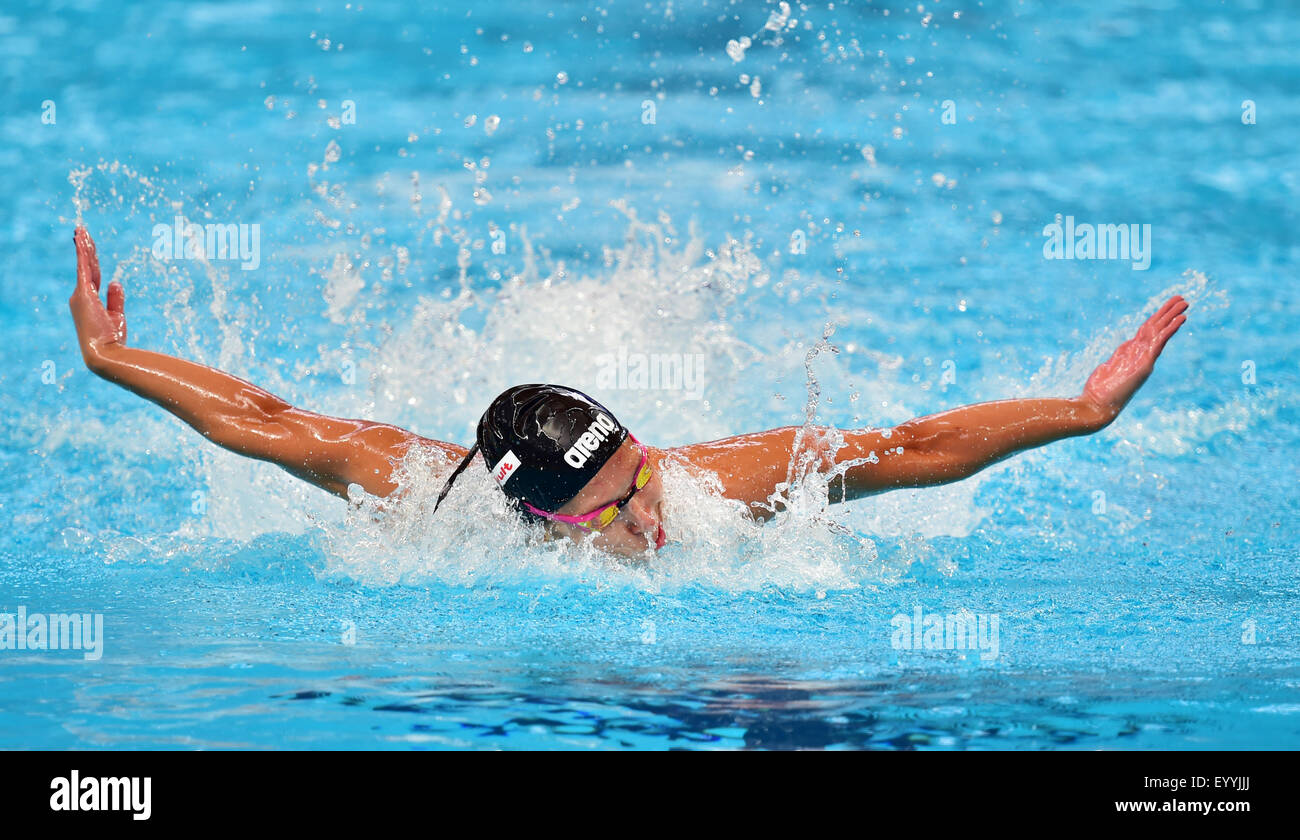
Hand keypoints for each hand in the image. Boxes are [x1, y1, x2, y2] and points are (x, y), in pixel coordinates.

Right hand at [69, 227, 126, 365]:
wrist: (105, 353)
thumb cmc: (112, 339)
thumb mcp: (117, 316)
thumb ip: (115, 298)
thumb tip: (115, 281)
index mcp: (89, 301)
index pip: (91, 276)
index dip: (91, 261)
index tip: (91, 248)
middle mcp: (81, 296)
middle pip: (86, 267)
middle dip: (86, 249)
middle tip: (83, 232)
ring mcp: (81, 294)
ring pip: (84, 264)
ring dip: (84, 246)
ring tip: (82, 230)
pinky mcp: (84, 293)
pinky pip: (83, 267)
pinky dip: (82, 252)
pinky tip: (81, 239)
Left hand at [1082, 294, 1187, 420]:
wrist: (1097, 406)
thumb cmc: (1100, 390)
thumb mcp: (1110, 366)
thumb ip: (1120, 355)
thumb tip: (1127, 345)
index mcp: (1132, 352)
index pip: (1148, 330)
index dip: (1157, 317)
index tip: (1168, 306)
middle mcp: (1141, 354)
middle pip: (1157, 328)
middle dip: (1169, 312)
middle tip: (1183, 298)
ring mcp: (1144, 359)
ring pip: (1160, 332)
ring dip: (1172, 316)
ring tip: (1185, 303)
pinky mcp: (1145, 365)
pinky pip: (1159, 343)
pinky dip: (1170, 330)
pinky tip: (1180, 320)